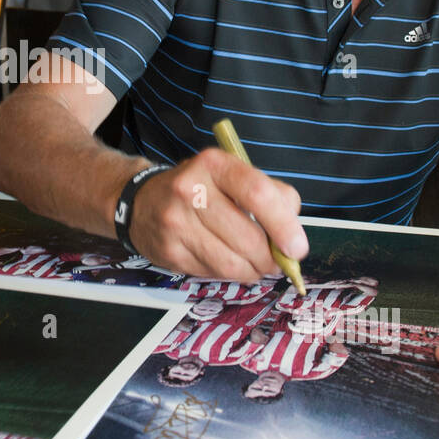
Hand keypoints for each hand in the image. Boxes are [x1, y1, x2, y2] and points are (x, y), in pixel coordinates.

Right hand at [128, 148, 307, 282]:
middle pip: (248, 237)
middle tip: (277, 261)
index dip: (283, 226)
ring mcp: (176, 222)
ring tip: (255, 264)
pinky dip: (229, 274)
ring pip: (231, 263)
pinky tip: (227, 261)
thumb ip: (272, 196)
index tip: (296, 247)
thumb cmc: (201, 189)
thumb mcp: (234, 175)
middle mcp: (191, 189)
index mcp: (214, 164)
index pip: (258, 195)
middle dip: (271, 258)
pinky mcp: (169, 251)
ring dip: (252, 270)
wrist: (142, 202)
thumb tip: (292, 237)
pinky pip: (213, 273)